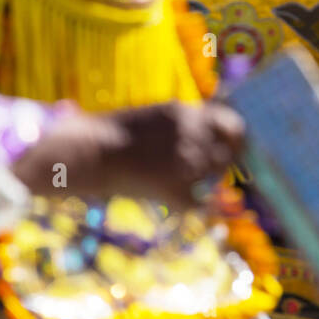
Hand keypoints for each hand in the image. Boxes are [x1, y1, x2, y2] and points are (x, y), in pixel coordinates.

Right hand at [13, 101, 245, 209]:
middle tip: (206, 170)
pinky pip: (199, 203)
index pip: (232, 125)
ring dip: (203, 182)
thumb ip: (185, 123)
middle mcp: (192, 134)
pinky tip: (172, 200)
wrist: (84, 153)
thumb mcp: (153, 116)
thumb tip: (211, 131)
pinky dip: (190, 205)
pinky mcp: (177, 189)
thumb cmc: (109, 134)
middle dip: (222, 160)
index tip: (230, 146)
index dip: (234, 138)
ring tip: (177, 181)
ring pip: (215, 177)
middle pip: (230, 152)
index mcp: (185, 113)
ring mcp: (187, 162)